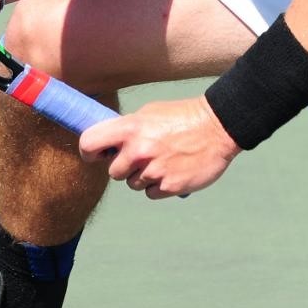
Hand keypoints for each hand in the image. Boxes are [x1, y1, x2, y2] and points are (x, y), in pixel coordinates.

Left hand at [78, 96, 240, 198]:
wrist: (218, 127)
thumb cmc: (182, 117)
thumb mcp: (150, 113)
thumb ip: (128, 129)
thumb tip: (109, 144)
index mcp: (131, 128)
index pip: (89, 143)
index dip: (89, 152)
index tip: (96, 155)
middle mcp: (139, 150)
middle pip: (114, 172)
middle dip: (125, 166)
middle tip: (143, 156)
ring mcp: (154, 170)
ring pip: (133, 184)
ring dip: (144, 176)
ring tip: (163, 160)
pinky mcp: (169, 186)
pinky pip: (150, 193)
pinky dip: (159, 186)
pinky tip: (172, 170)